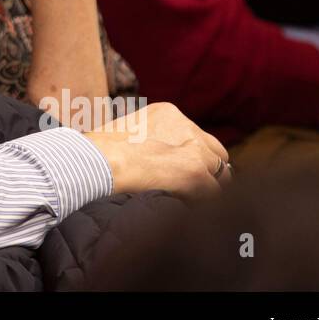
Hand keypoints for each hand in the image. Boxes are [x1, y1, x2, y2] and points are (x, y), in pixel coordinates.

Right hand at [84, 101, 230, 198]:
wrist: (97, 160)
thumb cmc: (98, 153)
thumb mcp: (126, 133)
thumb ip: (148, 140)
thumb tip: (152, 160)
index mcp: (167, 113)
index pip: (196, 137)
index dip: (191, 157)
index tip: (181, 172)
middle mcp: (185, 126)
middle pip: (216, 152)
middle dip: (208, 170)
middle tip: (194, 189)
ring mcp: (194, 149)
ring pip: (221, 173)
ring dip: (208, 188)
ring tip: (189, 200)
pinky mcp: (195, 171)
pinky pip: (214, 193)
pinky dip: (203, 203)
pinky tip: (185, 206)